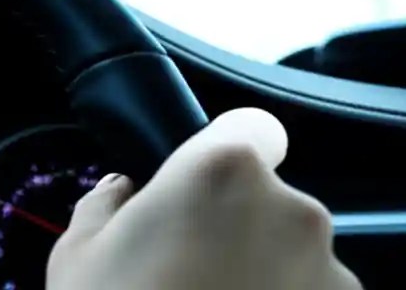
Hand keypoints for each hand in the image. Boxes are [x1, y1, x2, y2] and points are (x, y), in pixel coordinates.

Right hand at [48, 108, 360, 289]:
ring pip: (295, 257)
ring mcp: (328, 274)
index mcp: (221, 171)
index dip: (226, 156)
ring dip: (266, 276)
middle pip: (271, 200)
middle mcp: (291, 210)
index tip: (203, 190)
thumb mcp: (77, 256)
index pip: (250, 129)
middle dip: (239, 227)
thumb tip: (120, 192)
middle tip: (189, 270)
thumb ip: (105, 206)